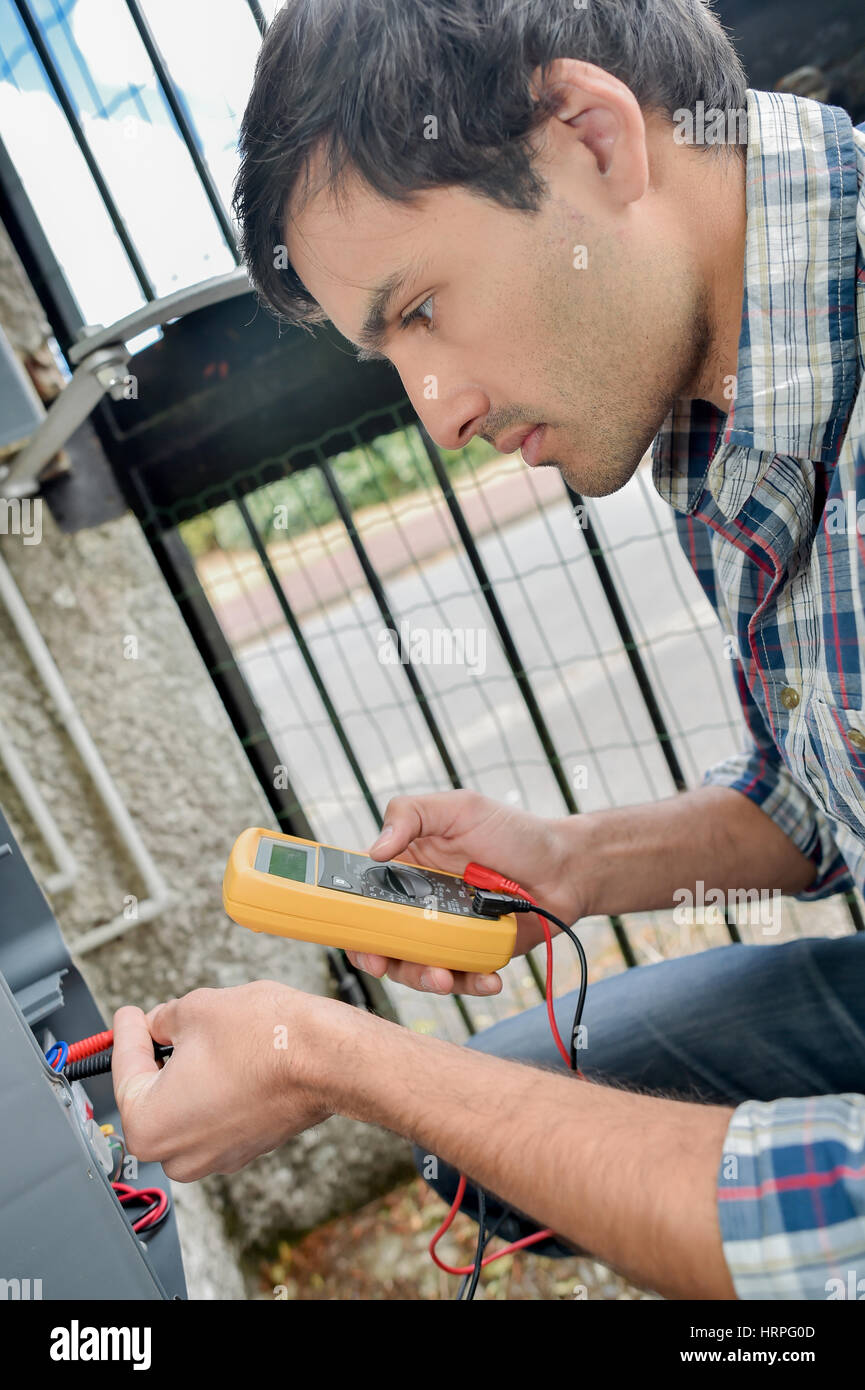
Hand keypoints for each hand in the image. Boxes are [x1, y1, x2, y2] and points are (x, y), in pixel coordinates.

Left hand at [112, 982, 335, 1181]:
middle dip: (156, 1058)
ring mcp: (217, 1156)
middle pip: (153, 1097)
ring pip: (186, 1108)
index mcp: (151, 1126)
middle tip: (159, 1024)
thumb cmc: (265, 1040)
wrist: (326, 1059)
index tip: (127, 1017)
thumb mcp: (195, 1009)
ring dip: (187, 1074)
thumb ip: (163, 1019)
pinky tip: (229, 1058)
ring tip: (202, 1036)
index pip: (125, 1070)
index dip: (126, 1032)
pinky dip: (215, 1089)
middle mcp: (180, 1154)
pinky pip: (215, 1117)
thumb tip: (158, 1024)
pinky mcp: (248, 1147)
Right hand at [347, 788, 576, 996]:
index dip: (352, 920)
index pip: (364, 896)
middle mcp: (420, 904)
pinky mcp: (474, 954)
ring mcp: (447, 932)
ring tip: (446, 978)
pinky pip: (462, 977)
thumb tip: (374, 850)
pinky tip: (489, 980)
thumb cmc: (513, 832)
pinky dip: (470, 984)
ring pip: (418, 967)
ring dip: (425, 979)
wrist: (568, 867)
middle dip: (382, 960)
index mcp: (407, 869)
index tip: (356, 937)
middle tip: (387, 966)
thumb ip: (411, 814)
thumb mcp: (460, 808)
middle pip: (384, 941)